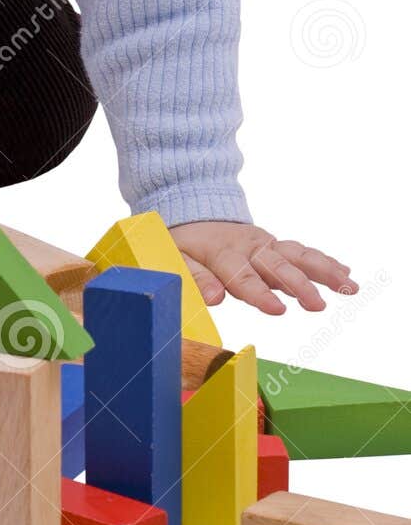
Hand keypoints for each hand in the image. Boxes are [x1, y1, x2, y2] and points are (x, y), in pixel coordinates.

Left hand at [168, 220, 357, 315]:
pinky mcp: (276, 246)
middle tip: (318, 306)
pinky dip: (325, 262)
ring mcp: (265, 245)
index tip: (279, 310)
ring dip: (324, 270)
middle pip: (277, 266)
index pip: (242, 276)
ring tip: (348, 286)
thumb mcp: (176, 259)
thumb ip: (196, 279)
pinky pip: (302, 253)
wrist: (194, 213)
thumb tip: (215, 299)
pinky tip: (345, 274)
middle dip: (299, 285)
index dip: (259, 293)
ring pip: (297, 256)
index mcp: (222, 253)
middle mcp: (249, 247)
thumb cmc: (184, 244)